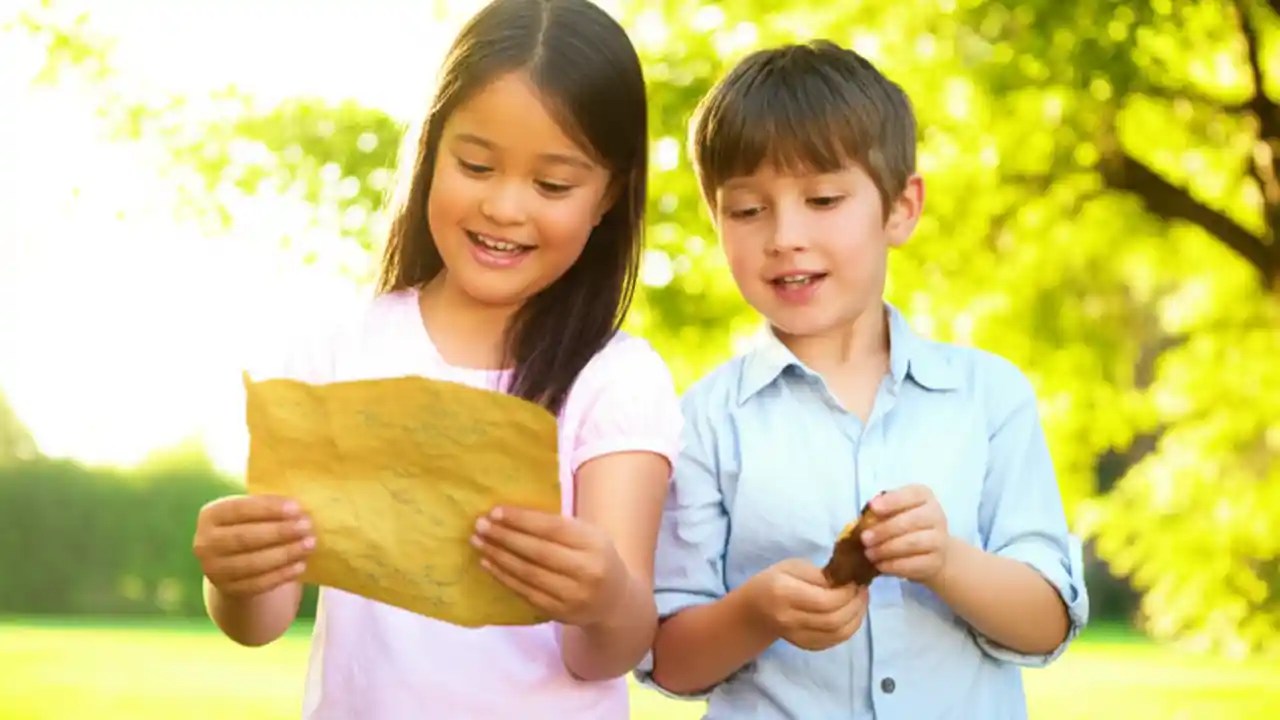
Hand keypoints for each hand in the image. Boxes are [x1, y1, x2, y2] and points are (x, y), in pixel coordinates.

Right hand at [192, 494, 313, 596]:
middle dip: (279, 532)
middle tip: (307, 527)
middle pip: (245, 538)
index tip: (296, 507)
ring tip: (309, 544)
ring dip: (285, 554)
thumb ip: (269, 507)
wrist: (234, 561)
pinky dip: (282, 574)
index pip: (239, 509)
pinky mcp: (228, 590)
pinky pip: (258, 583)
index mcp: (210, 515)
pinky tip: (300, 565)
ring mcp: (214, 570)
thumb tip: (300, 508)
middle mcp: (205, 544)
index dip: (268, 508)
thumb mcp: (252, 511)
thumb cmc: (251, 525)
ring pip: (252, 563)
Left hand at [471, 506, 628, 627]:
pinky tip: (488, 563)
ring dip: (498, 556)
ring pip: (528, 574)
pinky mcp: (559, 612)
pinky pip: (525, 592)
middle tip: (480, 525)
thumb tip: (511, 514)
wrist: (615, 601)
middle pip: (537, 551)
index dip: (522, 520)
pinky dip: (503, 577)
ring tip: (478, 542)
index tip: (496, 511)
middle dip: (505, 537)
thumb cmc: (595, 558)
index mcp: (594, 544)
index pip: (552, 528)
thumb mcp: (588, 536)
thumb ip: (559, 526)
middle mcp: (586, 570)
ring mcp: (572, 595)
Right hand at [745, 559, 868, 651]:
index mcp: (784, 593)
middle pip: (834, 620)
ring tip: (860, 602)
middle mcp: (790, 619)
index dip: (847, 593)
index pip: (825, 600)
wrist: (755, 610)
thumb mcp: (792, 566)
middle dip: (856, 605)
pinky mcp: (805, 646)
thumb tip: (847, 582)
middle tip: (862, 590)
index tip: (855, 581)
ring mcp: (797, 637)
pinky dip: (849, 629)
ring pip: (838, 634)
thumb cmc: (773, 581)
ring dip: (856, 618)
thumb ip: (819, 574)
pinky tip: (852, 615)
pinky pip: (834, 641)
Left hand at [861, 484, 950, 584]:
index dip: (893, 501)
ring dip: (886, 549)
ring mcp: (939, 540)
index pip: (913, 494)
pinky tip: (879, 564)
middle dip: (884, 529)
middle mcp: (936, 516)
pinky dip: (893, 565)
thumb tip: (868, 514)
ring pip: (912, 543)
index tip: (873, 507)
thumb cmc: (907, 525)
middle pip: (911, 520)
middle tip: (864, 538)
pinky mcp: (935, 562)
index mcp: (924, 497)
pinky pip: (913, 564)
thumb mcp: (896, 511)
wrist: (933, 552)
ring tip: (869, 553)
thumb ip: (883, 510)